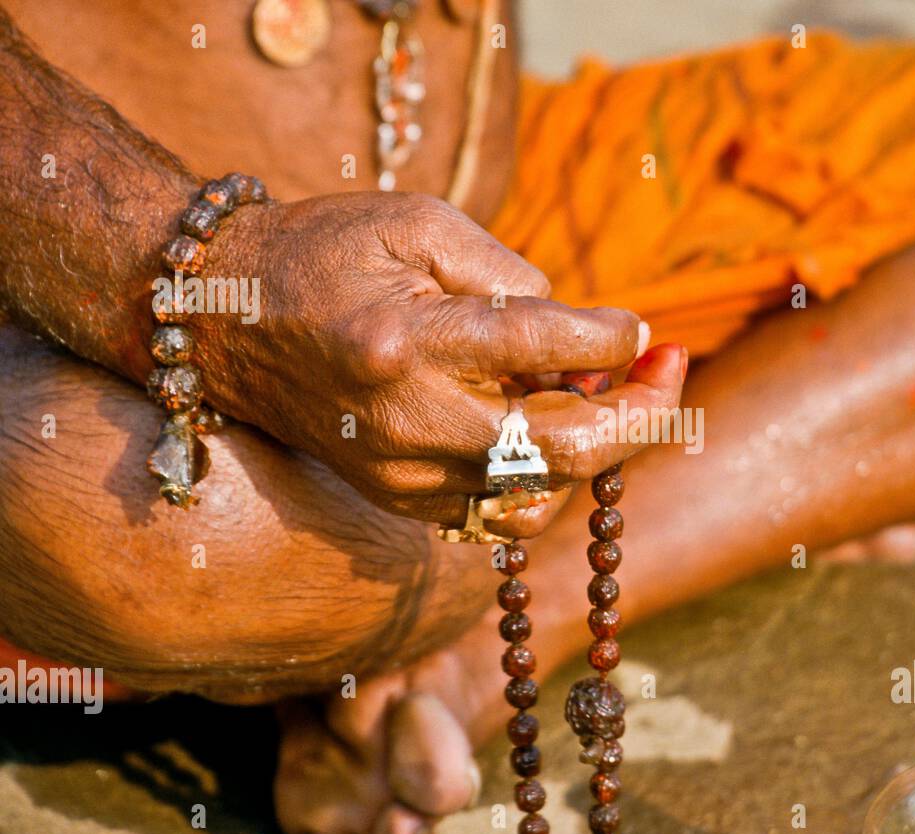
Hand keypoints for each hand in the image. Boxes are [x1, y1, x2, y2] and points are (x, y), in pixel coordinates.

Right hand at [195, 192, 682, 530]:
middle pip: (564, 448)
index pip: (543, 349)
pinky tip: (560, 426)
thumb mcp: (419, 223)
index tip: (644, 329)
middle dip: (643, 414)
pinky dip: (551, 477)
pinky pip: (503, 514)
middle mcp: (408, 421)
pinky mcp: (400, 500)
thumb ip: (511, 278)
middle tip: (673, 367)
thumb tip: (587, 337)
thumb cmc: (326, 252)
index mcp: (408, 339)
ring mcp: (402, 475)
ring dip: (602, 447)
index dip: (613, 341)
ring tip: (612, 390)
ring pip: (544, 492)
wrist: (226, 321)